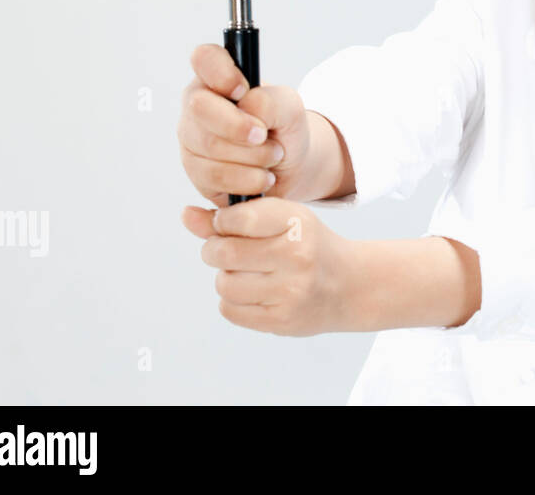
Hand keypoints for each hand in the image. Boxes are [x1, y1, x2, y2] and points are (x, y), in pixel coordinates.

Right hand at [177, 44, 312, 204]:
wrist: (289, 167)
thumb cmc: (283, 128)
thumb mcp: (290, 108)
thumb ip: (271, 100)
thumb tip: (245, 106)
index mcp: (218, 77)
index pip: (204, 58)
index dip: (220, 73)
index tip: (242, 90)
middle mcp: (198, 104)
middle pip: (200, 107)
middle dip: (238, 126)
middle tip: (264, 135)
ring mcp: (192, 138)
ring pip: (209, 146)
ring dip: (251, 156)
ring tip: (273, 156)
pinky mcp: (195, 171)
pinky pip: (213, 176)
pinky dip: (246, 179)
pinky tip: (263, 177)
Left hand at [182, 198, 354, 336]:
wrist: (349, 285)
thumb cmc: (306, 246)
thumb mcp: (280, 220)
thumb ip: (231, 218)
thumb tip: (185, 215)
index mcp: (297, 222)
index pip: (237, 218)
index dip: (222, 223)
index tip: (228, 226)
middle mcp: (296, 255)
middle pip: (224, 253)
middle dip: (214, 251)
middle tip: (224, 251)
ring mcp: (290, 290)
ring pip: (224, 284)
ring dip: (226, 278)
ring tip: (245, 273)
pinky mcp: (282, 319)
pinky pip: (230, 310)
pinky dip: (233, 302)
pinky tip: (253, 293)